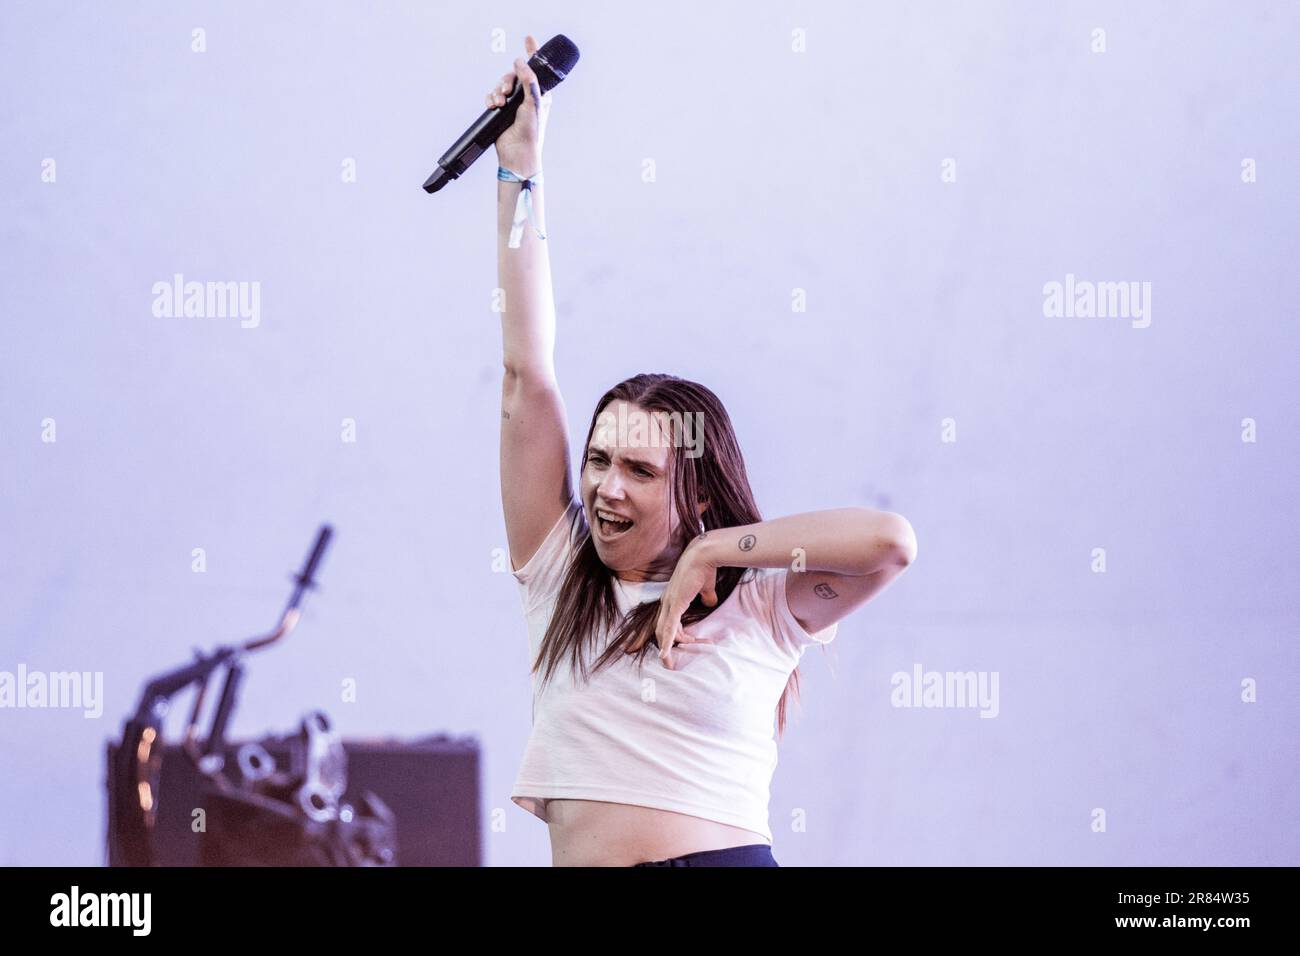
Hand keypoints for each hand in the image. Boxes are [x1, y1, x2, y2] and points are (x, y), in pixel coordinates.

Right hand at [485, 34, 552, 175]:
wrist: (518, 153)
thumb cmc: (531, 131)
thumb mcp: (533, 102)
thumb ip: (528, 80)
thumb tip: (520, 61)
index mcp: (540, 93)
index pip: (536, 69)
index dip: (532, 53)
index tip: (528, 38)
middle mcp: (527, 96)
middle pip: (514, 75)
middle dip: (507, 80)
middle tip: (506, 90)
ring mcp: (513, 104)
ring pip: (501, 85)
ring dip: (498, 90)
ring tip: (499, 102)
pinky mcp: (501, 111)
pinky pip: (492, 95)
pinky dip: (491, 98)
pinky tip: (493, 105)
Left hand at [626, 540, 719, 669]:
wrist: (703, 556)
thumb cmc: (704, 568)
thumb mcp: (706, 587)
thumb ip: (707, 596)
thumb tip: (710, 602)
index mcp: (672, 599)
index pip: (670, 623)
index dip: (679, 636)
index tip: (694, 643)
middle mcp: (667, 603)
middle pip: (663, 631)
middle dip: (669, 647)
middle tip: (672, 662)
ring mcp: (669, 604)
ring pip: (664, 633)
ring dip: (667, 649)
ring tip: (670, 664)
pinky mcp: (675, 605)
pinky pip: (669, 629)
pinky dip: (666, 643)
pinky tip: (665, 655)